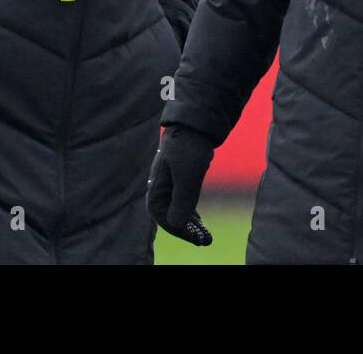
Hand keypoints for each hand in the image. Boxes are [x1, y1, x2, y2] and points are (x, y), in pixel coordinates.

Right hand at [146, 124, 215, 245]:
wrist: (195, 121)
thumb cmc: (189, 146)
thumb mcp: (188, 175)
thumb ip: (183, 200)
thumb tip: (177, 224)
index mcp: (156, 188)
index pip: (165, 219)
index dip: (181, 231)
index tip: (198, 238)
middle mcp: (159, 187)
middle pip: (169, 217)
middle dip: (187, 231)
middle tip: (206, 241)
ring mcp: (168, 183)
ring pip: (176, 210)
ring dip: (189, 224)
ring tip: (205, 235)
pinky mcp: (177, 177)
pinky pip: (180, 201)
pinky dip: (190, 213)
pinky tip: (199, 220)